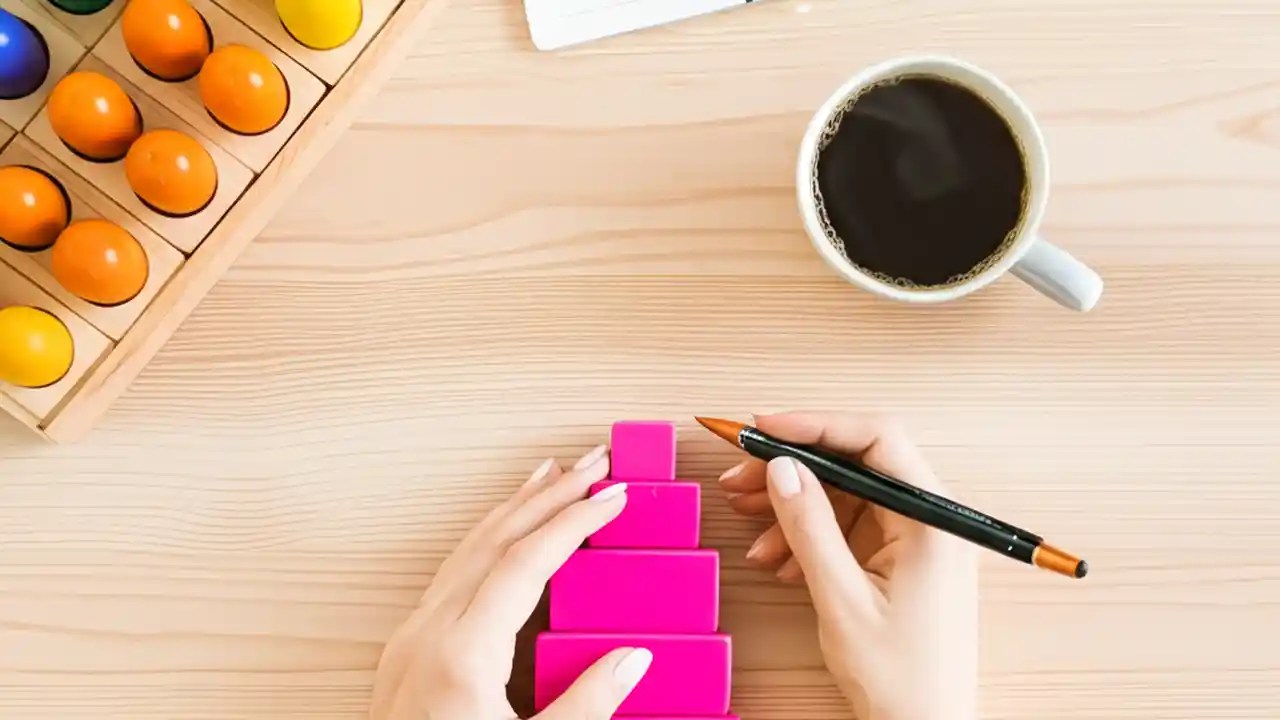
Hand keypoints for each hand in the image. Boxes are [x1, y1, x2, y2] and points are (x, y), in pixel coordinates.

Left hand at [371, 446, 652, 719]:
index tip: (614, 494)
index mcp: (461, 655)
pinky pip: (453, 572)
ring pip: (469, 549)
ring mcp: (410, 638)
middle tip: (596, 460)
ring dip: (515, 507)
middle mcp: (428, 633)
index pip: (529, 563)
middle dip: (552, 493)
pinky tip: (501, 534)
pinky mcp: (405, 650)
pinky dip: (487, 539)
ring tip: (551, 474)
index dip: (576, 521)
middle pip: (497, 540)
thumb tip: (634, 659)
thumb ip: (586, 705)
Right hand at [719, 412, 978, 719]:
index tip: (763, 428)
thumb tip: (783, 469)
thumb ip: (811, 528)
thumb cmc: (901, 680)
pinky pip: (850, 528)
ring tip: (746, 520)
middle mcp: (931, 521)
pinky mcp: (901, 560)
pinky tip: (777, 560)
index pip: (877, 440)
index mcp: (932, 522)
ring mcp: (917, 541)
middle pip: (856, 463)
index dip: (816, 424)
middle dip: (794, 467)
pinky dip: (809, 536)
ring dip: (794, 505)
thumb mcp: (842, 600)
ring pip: (847, 495)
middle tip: (739, 476)